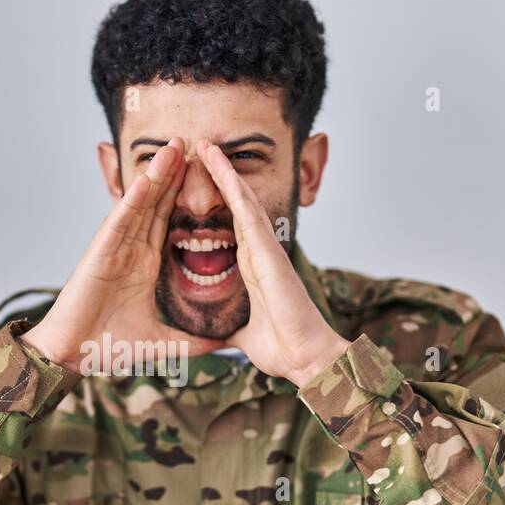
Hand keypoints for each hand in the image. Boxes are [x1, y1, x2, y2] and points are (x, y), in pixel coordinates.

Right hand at [23, 137, 223, 372]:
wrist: (74, 356)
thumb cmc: (107, 346)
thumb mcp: (162, 343)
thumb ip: (192, 341)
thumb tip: (223, 345)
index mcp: (144, 266)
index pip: (167, 223)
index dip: (183, 198)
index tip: (204, 176)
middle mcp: (130, 251)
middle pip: (156, 205)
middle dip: (173, 175)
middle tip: (191, 144)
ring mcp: (114, 249)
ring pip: (139, 206)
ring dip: (156, 176)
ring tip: (174, 147)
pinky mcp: (99, 254)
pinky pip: (119, 222)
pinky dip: (132, 200)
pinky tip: (147, 180)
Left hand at [194, 139, 346, 386]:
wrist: (305, 358)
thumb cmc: (282, 348)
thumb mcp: (243, 335)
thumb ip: (231, 328)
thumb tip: (217, 337)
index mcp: (252, 268)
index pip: (230, 227)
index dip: (217, 205)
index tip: (199, 186)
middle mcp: (259, 252)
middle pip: (236, 205)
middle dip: (219, 178)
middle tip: (200, 150)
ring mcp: (265, 248)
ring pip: (241, 199)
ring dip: (223, 171)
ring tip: (205, 146)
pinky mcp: (267, 251)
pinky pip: (246, 210)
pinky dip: (232, 185)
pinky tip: (218, 164)